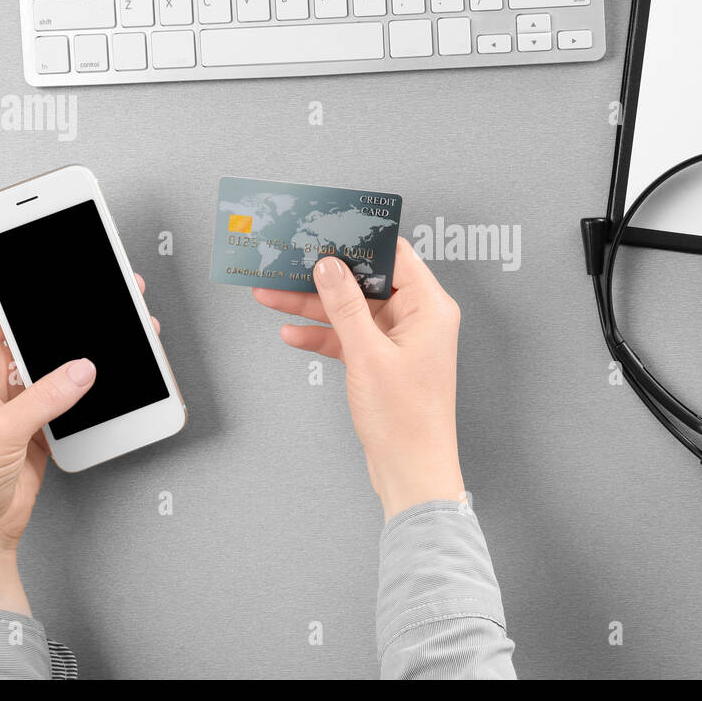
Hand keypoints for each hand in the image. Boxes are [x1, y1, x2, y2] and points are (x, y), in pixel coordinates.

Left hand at [0, 275, 157, 614]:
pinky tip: (106, 380)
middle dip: (65, 323)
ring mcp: (17, 404)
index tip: (51, 275)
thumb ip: (45, 397)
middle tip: (99, 303)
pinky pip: (68, 399)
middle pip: (33, 338)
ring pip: (55, 368)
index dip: (21, 291)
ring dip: (80, 359)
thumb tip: (82, 370)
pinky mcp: (38, 427)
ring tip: (112, 340)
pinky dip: (87, 392)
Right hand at [253, 238, 464, 519]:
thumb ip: (345, 306)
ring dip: (312, 305)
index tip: (326, 228)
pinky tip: (292, 333)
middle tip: (288, 260)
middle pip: (365, 282)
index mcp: (430, 307)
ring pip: (351, 311)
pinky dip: (321, 335)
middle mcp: (419, 319)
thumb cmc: (406, 420)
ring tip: (271, 294)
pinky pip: (348, 338)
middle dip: (324, 275)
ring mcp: (400, 341)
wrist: (411, 472)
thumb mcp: (367, 354)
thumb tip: (329, 266)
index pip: (395, 255)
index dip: (359, 240)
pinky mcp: (383, 362)